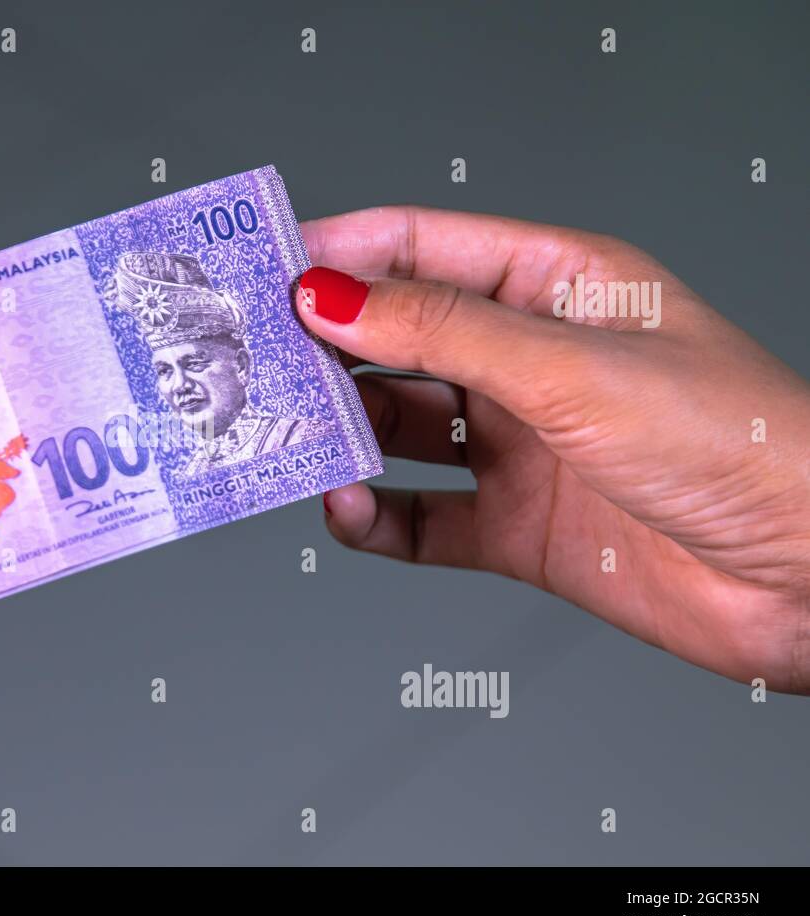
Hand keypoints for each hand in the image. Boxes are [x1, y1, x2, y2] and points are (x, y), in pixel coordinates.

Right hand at [296, 207, 809, 691]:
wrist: (807, 578)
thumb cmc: (734, 443)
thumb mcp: (571, 368)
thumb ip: (442, 333)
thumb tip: (331, 297)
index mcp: (555, 287)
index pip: (422, 248)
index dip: (340, 252)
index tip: (264, 270)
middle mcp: (529, 362)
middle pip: (398, 339)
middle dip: (326, 348)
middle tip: (251, 359)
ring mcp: (520, 444)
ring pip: (398, 428)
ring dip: (342, 434)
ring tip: (289, 436)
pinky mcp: (517, 525)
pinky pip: (421, 519)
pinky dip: (375, 520)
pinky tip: (347, 511)